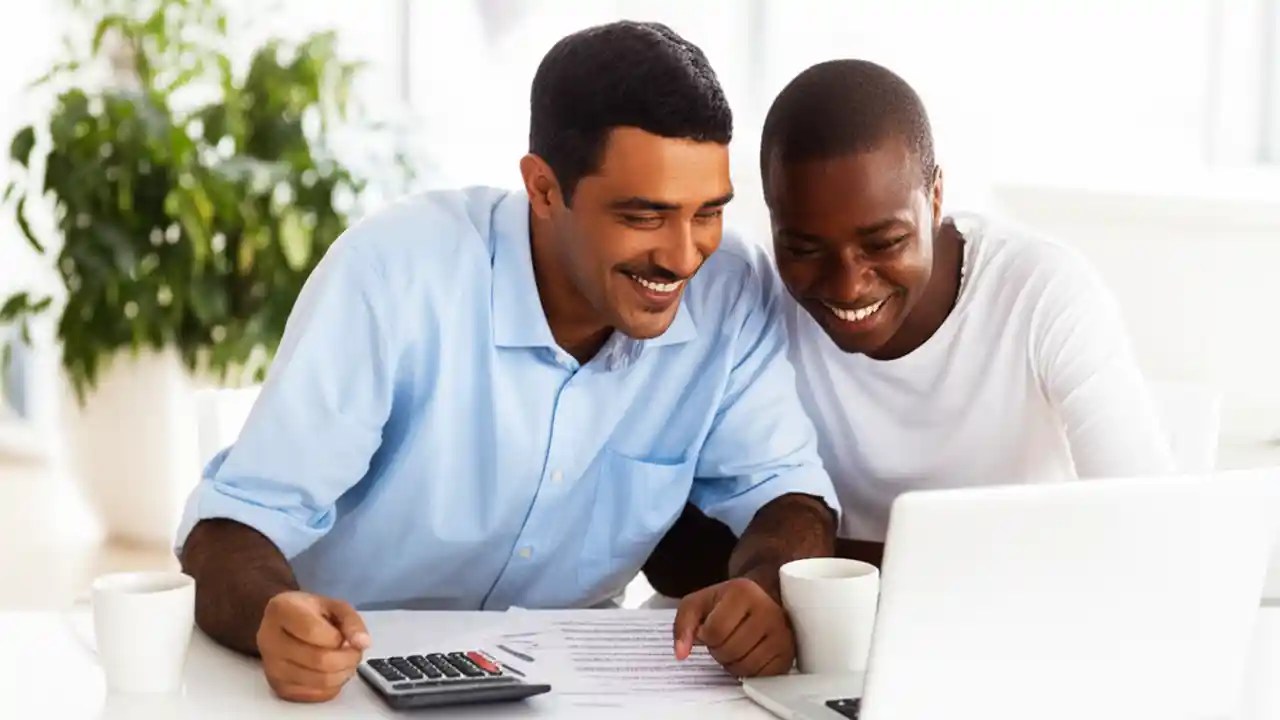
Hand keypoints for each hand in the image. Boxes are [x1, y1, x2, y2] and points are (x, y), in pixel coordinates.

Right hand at [256, 590, 371, 702]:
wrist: (283, 624)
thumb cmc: (310, 612)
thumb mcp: (333, 606)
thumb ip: (351, 621)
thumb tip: (363, 643)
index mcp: (282, 611)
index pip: (313, 632)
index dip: (338, 637)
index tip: (344, 636)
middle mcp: (269, 640)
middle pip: (319, 660)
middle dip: (347, 658)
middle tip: (355, 652)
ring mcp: (271, 666)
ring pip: (319, 681)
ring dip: (343, 673)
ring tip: (346, 662)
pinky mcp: (278, 687)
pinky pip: (314, 695)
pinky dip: (332, 686)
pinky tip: (333, 672)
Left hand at [672, 577, 794, 676]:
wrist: (763, 599)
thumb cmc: (728, 603)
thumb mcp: (699, 604)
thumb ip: (683, 625)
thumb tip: (680, 653)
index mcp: (743, 592)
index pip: (714, 631)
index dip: (705, 636)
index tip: (709, 628)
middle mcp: (769, 610)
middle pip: (730, 651)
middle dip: (718, 650)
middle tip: (723, 639)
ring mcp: (783, 633)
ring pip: (746, 666)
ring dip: (732, 664)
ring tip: (735, 647)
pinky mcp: (789, 654)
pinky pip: (761, 676)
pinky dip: (749, 672)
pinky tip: (749, 656)